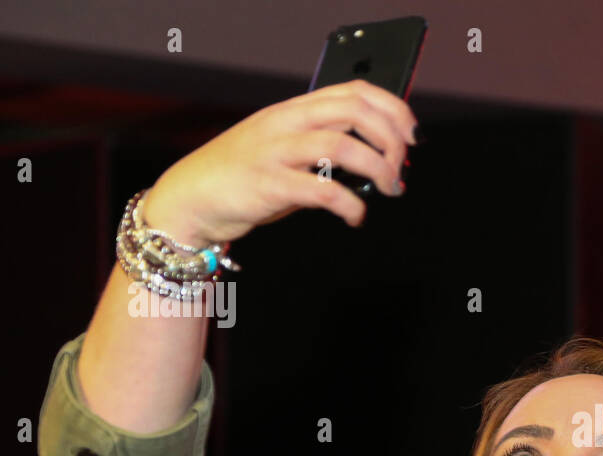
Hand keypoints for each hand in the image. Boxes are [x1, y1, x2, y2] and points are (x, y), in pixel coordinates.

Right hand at [141, 78, 416, 246]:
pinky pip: (321, 190)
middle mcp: (285, 123)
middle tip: (402, 168)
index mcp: (293, 110)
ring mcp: (275, 152)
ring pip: (341, 145)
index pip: (353, 91)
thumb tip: (377, 157)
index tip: (412, 134)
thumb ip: (323, 146)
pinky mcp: (268, 185)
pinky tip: (356, 216)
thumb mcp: (286, 149)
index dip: (392, 108)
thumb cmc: (244, 176)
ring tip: (390, 188)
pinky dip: (349, 204)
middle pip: (354, 112)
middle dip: (391, 139)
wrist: (190, 198)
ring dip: (378, 168)